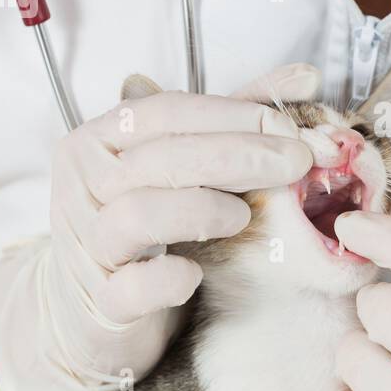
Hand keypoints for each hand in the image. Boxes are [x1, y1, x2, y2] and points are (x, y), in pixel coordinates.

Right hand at [0, 64, 317, 390]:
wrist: (94, 312)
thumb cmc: (150, 227)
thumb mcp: (187, 165)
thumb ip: (240, 120)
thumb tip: (306, 78)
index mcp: (100, 141)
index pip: (164, 112)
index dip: (230, 114)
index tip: (285, 126)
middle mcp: (84, 186)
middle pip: (160, 158)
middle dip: (238, 156)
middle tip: (295, 162)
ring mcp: (87, 245)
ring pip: (139, 213)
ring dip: (202, 209)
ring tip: (244, 216)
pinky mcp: (101, 303)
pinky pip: (132, 287)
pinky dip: (166, 279)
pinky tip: (195, 274)